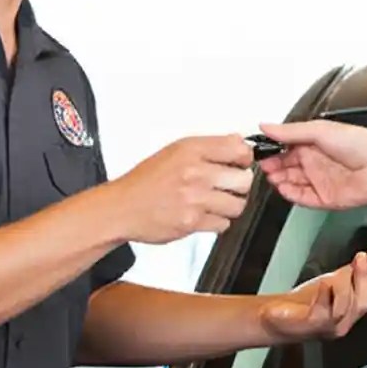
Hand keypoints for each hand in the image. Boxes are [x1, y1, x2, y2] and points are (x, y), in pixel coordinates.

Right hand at [109, 135, 254, 243]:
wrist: (122, 207)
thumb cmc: (146, 181)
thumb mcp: (175, 151)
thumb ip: (208, 148)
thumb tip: (239, 143)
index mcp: (191, 150)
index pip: (238, 149)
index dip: (244, 159)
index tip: (240, 164)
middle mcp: (195, 172)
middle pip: (243, 179)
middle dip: (238, 185)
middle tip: (227, 186)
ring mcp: (194, 198)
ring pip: (237, 204)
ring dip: (229, 206)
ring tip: (214, 202)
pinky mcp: (192, 222)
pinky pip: (223, 224)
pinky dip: (216, 222)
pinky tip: (203, 214)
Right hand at [256, 120, 366, 210]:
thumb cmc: (360, 144)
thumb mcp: (320, 130)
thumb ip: (291, 131)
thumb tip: (267, 126)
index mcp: (316, 142)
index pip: (287, 147)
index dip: (273, 150)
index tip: (260, 151)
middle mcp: (317, 161)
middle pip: (287, 166)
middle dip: (274, 166)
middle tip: (264, 166)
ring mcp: (320, 180)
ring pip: (293, 182)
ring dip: (281, 180)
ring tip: (272, 176)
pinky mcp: (325, 198)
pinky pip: (303, 198)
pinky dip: (291, 195)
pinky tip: (284, 189)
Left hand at [259, 240, 366, 340]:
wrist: (278, 317)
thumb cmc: (309, 301)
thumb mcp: (338, 279)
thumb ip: (357, 269)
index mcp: (355, 307)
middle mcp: (346, 319)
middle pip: (366, 301)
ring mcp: (329, 325)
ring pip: (348, 307)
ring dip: (353, 282)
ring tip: (356, 261)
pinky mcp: (311, 325)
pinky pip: (323, 313)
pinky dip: (326, 296)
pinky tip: (326, 283)